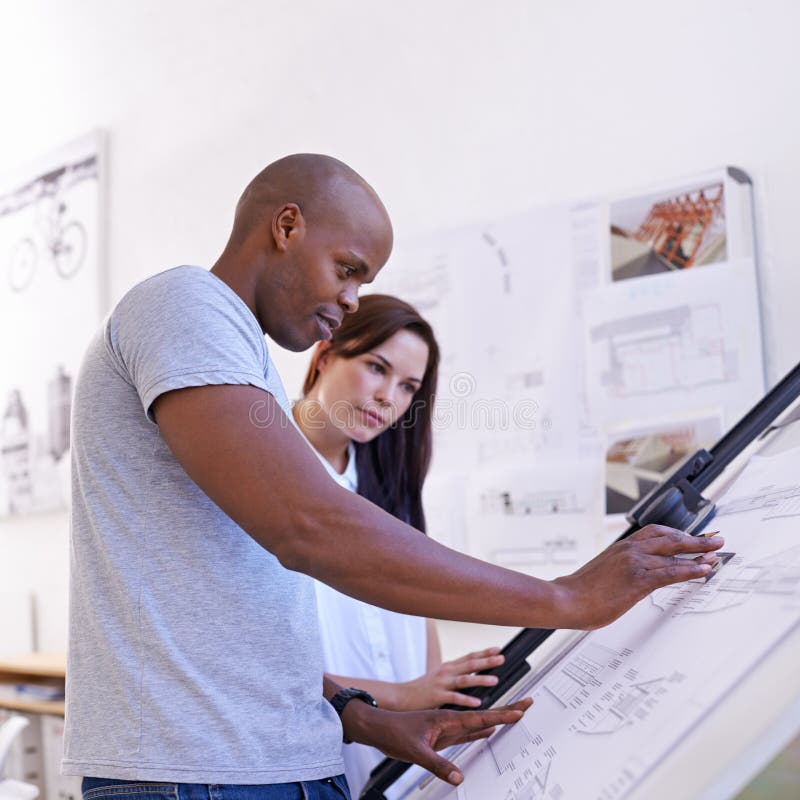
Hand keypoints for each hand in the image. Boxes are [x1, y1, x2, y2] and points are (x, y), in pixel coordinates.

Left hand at [341, 697, 532, 785]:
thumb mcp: (416, 751)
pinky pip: (466, 734)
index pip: (481, 717)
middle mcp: (451, 720)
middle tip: (527, 703)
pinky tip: (488, 731)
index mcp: (448, 719)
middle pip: (485, 716)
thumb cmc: (394, 733)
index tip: (521, 709)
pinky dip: (480, 732)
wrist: (378, 727)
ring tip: (514, 715)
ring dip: (496, 720)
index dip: (502, 715)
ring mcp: (447, 728)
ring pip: (478, 724)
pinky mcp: (441, 736)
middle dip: (506, 710)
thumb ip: (438, 764)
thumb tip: (460, 777)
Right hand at [399, 647, 504, 709]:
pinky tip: (477, 702)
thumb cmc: (422, 690)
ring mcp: (442, 683)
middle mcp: (446, 672)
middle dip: (486, 661)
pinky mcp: (437, 696)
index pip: (469, 657)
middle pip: (470, 664)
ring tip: (494, 680)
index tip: (498, 649)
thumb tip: (471, 675)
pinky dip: (466, 699)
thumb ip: (454, 676)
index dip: (484, 652)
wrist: (401, 697)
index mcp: (448, 667)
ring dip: (480, 679)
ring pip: (464, 679)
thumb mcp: (439, 678)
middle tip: (501, 659)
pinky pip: (454, 698)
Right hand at [553, 524, 723, 629]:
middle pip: (670, 537)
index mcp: (621, 547)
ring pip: (674, 552)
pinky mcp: (639, 579)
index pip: (656, 532)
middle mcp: (630, 549)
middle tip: (714, 539)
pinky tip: (703, 570)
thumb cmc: (581, 591)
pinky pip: (671, 572)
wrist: (566, 599)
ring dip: (699, 552)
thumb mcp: (604, 573)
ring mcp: (635, 562)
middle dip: (695, 539)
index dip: (678, 534)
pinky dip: (691, 570)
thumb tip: (630, 578)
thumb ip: (620, 570)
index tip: (693, 536)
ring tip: (716, 553)